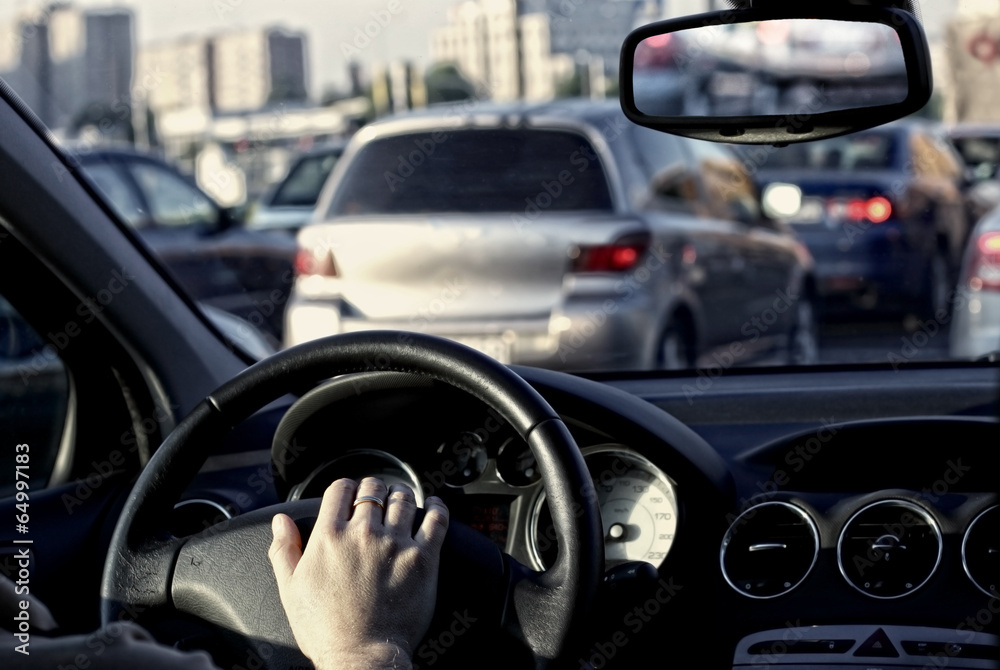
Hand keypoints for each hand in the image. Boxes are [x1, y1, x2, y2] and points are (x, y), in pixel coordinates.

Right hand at [268, 477, 448, 669]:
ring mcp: (395, 543)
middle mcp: (363, 533)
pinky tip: (431, 504)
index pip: (341, 489)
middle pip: (373, 488)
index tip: (351, 493)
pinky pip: (435, 519)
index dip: (346, 487)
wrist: (361, 657)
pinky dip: (435, 506)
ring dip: (402, 495)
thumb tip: (280, 521)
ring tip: (402, 499)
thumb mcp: (291, 589)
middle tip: (377, 496)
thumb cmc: (324, 629)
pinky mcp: (423, 558)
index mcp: (329, 536)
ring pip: (403, 499)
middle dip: (375, 488)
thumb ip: (283, 549)